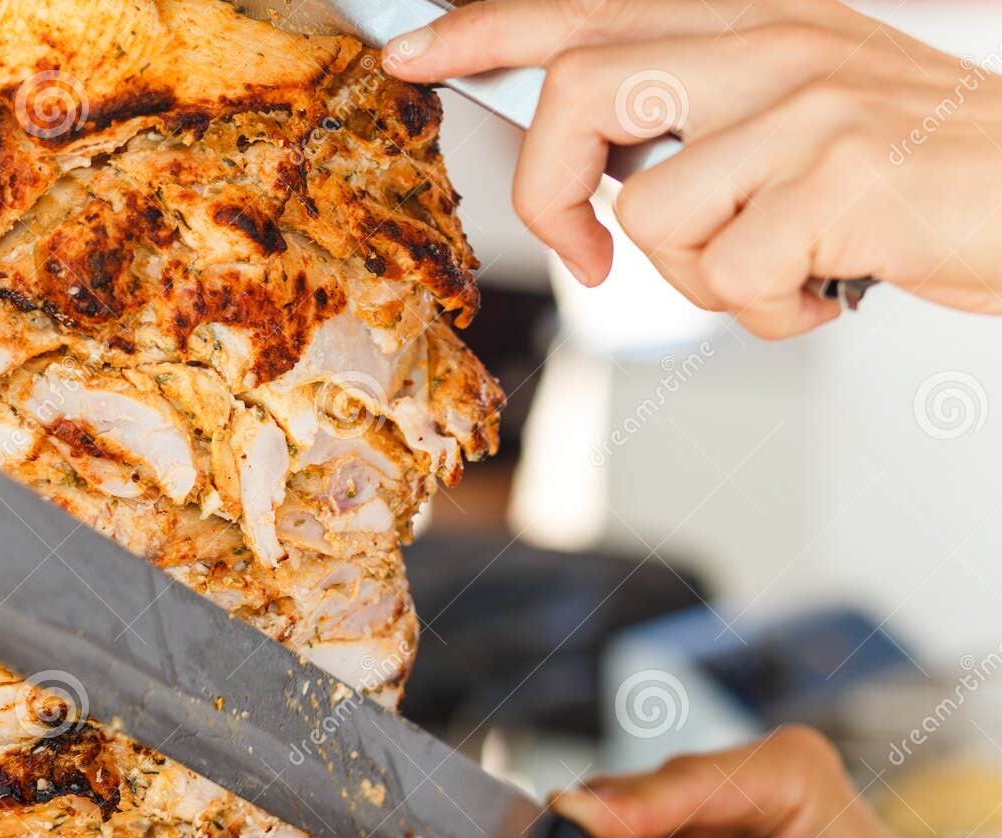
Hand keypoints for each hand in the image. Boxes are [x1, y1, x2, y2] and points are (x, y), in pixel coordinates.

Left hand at [383, 0, 1001, 337]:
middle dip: (553, 194)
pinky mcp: (840, 179)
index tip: (412, 52)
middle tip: (583, 255)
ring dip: (696, 282)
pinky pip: (729, 275)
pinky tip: (822, 291)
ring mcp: (809, 105)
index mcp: (757, 23)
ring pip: (654, 213)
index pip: (591, 9)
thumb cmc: (917, 179)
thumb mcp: (802, 119)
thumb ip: (699, 122)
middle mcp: (776, 44)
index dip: (488, 28)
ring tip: (775, 272)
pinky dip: (763, 314)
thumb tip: (599, 177)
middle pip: (584, 89)